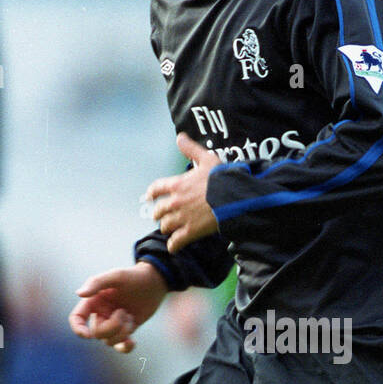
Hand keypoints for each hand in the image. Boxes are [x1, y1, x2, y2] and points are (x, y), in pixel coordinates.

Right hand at [69, 261, 166, 353]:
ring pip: (109, 341)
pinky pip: (120, 346)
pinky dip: (125, 348)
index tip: (87, 335)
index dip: (78, 328)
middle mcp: (101, 313)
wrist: (155, 282)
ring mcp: (114, 323)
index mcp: (94, 301)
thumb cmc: (134, 277)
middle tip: (124, 312)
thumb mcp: (116, 276)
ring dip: (122, 332)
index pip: (77, 318)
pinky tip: (132, 342)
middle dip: (112, 326)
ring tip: (131, 316)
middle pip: (97, 333)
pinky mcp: (127, 329)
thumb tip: (79, 293)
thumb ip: (97, 283)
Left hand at [145, 133, 219, 251]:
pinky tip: (175, 246)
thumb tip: (179, 137)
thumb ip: (191, 149)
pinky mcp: (190, 232)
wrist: (232, 198)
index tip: (149, 197)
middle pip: (158, 211)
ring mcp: (182, 218)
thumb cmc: (221, 179)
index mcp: (177, 185)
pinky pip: (175, 242)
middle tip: (161, 216)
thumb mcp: (206, 158)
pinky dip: (173, 245)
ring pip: (165, 226)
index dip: (151, 193)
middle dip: (159, 213)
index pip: (156, 189)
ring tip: (171, 229)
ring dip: (167, 228)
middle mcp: (175, 202)